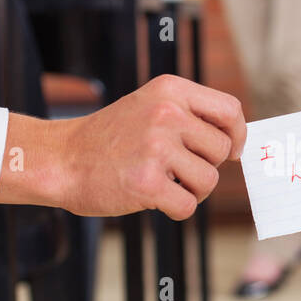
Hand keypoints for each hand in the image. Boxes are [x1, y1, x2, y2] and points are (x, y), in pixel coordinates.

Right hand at [0, 75, 245, 219]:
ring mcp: (156, 148)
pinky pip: (188, 205)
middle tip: (175, 169)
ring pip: (208, 181)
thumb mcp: (150, 106)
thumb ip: (191, 116)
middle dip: (205, 166)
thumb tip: (239, 141)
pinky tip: (153, 198)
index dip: (237, 135)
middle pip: (221, 150)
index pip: (230, 110)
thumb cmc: (110, 139)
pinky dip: (175, 209)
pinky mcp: (147, 182)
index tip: (229, 152)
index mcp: (170, 91)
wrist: (61, 159)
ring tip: (162, 181)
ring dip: (191, 190)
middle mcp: (167, 114)